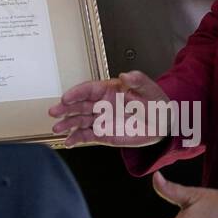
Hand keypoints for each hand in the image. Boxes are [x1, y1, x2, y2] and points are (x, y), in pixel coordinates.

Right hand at [49, 70, 170, 146]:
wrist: (163, 123)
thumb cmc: (155, 102)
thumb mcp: (149, 88)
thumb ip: (137, 80)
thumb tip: (125, 75)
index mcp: (108, 90)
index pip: (88, 90)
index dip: (76, 93)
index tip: (66, 98)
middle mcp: (101, 104)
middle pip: (78, 105)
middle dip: (65, 109)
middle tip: (54, 112)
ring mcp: (100, 120)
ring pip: (79, 121)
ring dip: (67, 124)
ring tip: (57, 129)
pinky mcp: (103, 134)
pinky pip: (86, 136)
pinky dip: (76, 139)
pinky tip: (68, 142)